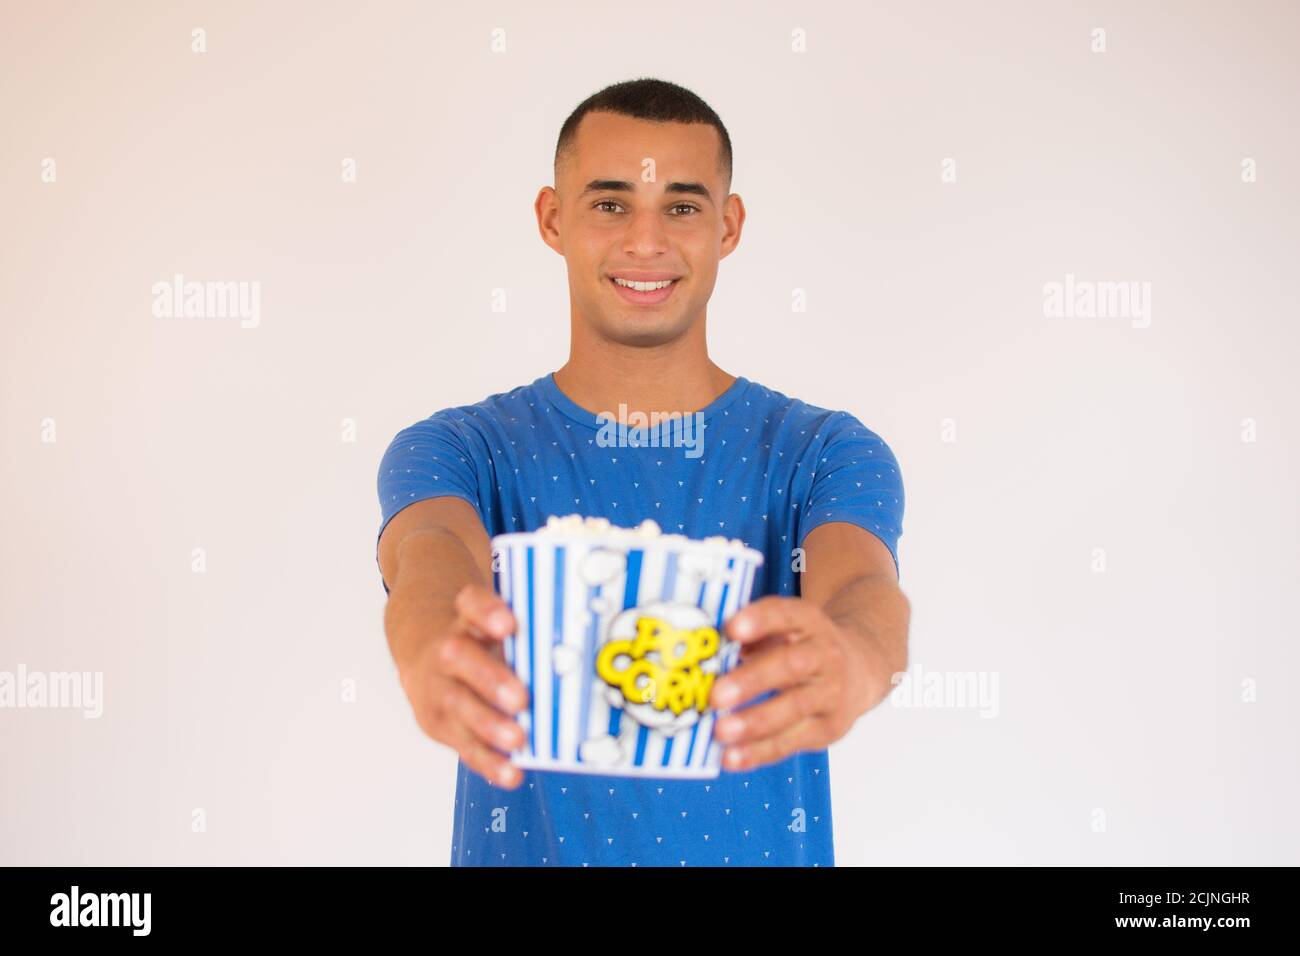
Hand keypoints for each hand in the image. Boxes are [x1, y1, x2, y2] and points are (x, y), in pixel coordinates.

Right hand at [389, 583, 529, 788]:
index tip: (508, 624)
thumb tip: (593, 650)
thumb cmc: (482, 644)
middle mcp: (448, 650)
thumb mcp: (497, 628)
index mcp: (467, 618)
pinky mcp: (438, 724)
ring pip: (458, 704)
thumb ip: (532, 634)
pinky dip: (488, 762)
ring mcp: (439, 688)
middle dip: (490, 678)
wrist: (427, 660)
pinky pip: (462, 744)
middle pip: (459, 657)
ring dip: (488, 724)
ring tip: (517, 739)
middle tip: (520, 698)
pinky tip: (512, 773)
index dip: (487, 612)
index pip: (470, 603)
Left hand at [709, 595, 891, 771]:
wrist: (860, 670)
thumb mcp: (784, 629)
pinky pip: (792, 742)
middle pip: (791, 665)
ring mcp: (831, 693)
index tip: (731, 629)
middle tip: (715, 696)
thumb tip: (701, 653)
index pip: (786, 614)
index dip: (759, 620)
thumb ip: (750, 637)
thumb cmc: (801, 647)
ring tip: (721, 732)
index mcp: (809, 622)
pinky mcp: (829, 728)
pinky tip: (731, 758)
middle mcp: (825, 654)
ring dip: (754, 721)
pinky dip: (759, 752)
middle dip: (752, 681)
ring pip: (794, 707)